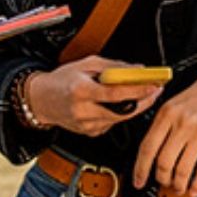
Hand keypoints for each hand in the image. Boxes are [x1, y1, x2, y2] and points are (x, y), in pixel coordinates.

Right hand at [19, 58, 166, 136]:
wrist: (41, 100)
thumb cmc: (62, 80)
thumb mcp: (86, 64)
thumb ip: (113, 66)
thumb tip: (137, 69)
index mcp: (81, 90)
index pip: (116, 93)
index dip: (138, 90)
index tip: (154, 84)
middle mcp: (84, 111)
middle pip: (122, 110)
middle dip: (143, 101)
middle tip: (155, 90)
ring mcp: (87, 125)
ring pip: (120, 117)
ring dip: (132, 106)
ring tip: (140, 93)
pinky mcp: (89, 132)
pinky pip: (111, 122)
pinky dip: (117, 112)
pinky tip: (115, 104)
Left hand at [131, 59, 196, 195]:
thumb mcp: (176, 102)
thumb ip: (163, 124)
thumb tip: (152, 152)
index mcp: (167, 113)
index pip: (147, 147)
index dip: (141, 169)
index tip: (139, 181)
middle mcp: (182, 123)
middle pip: (163, 162)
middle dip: (162, 179)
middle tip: (164, 183)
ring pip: (182, 170)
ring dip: (178, 185)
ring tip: (179, 187)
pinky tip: (195, 188)